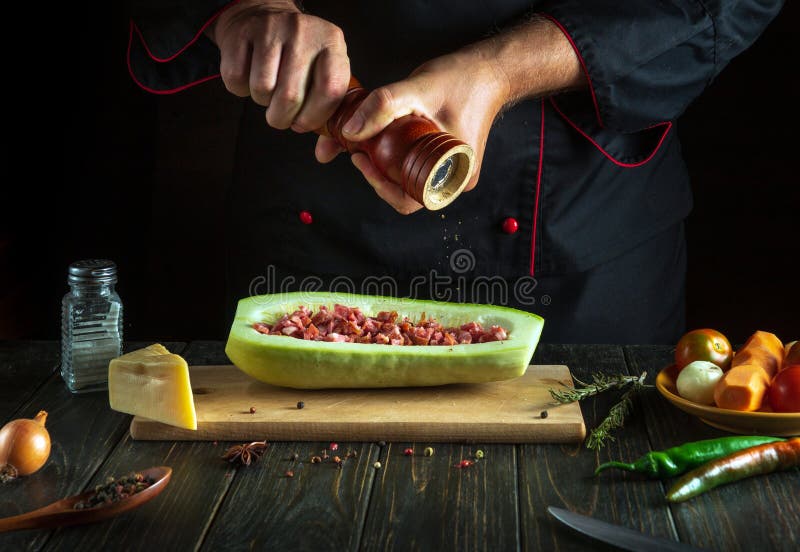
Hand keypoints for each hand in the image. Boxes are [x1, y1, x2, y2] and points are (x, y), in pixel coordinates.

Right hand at [208, 0, 349, 131]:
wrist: (264, 15)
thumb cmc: (299, 57)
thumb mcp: (322, 73)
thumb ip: (327, 115)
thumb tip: (324, 155)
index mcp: (332, 44)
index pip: (330, 90)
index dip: (314, 117)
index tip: (303, 124)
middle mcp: (304, 33)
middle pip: (291, 96)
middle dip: (283, 118)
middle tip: (281, 115)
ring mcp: (272, 29)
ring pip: (262, 89)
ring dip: (262, 102)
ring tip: (268, 92)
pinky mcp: (243, 33)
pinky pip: (236, 79)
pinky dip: (240, 89)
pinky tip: (250, 77)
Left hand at [315, 49, 509, 214]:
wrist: (490, 70)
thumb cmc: (463, 80)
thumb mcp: (419, 89)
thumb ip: (383, 106)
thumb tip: (350, 131)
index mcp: (457, 174)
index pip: (408, 200)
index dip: (380, 186)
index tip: (361, 160)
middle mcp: (456, 179)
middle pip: (405, 192)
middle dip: (377, 175)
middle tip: (359, 151)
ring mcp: (452, 171)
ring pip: (409, 180)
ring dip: (385, 166)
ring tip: (368, 144)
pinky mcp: (446, 160)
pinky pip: (416, 168)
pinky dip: (396, 158)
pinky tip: (383, 140)